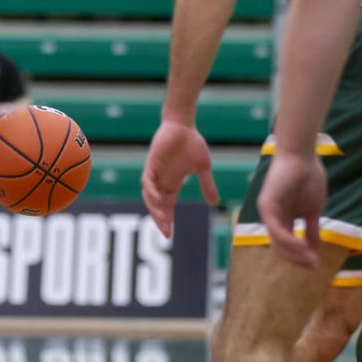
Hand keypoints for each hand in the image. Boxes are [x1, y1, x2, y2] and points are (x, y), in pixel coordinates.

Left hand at [140, 120, 220, 238]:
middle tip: (166, 233)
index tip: (169, 235)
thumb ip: (207, 185)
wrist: (183, 125)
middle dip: (161, 220)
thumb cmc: (192, 144)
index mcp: (172, 184)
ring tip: (163, 220)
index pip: (167, 207)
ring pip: (150, 196)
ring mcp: (155, 173)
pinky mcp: (151, 164)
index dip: (167, 221)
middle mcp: (161, 181)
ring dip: (155, 208)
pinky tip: (157, 199)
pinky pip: (147, 181)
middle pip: (157, 206)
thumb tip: (215, 203)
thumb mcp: (203, 168)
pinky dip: (151, 191)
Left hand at [257, 151, 327, 267]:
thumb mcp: (313, 210)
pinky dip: (289, 241)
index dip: (300, 257)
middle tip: (313, 265)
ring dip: (294, 254)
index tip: (316, 264)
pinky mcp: (266, 205)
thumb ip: (311, 229)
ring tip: (310, 259)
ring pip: (277, 242)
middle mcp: (272, 218)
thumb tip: (315, 250)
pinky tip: (302, 247)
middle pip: (280, 248)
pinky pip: (276, 229)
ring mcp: (268, 212)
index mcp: (283, 219)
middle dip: (297, 259)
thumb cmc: (308, 177)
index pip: (287, 246)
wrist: (302, 154)